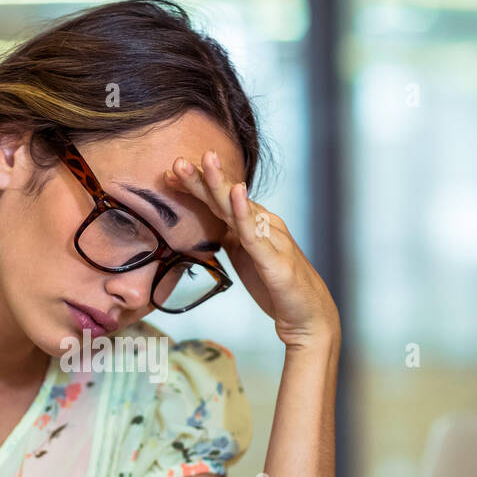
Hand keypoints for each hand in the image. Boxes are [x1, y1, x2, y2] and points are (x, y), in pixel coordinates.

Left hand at [165, 149, 339, 350]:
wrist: (309, 316)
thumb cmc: (277, 286)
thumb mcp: (246, 257)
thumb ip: (231, 238)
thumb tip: (209, 226)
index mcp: (252, 225)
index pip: (219, 201)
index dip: (195, 186)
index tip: (168, 175)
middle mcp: (263, 224)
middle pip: (226, 198)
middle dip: (203, 177)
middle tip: (178, 160)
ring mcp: (271, 239)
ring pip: (240, 208)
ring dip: (222, 184)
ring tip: (206, 162)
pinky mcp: (275, 260)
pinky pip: (256, 233)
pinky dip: (244, 212)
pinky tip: (236, 192)